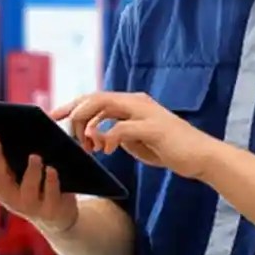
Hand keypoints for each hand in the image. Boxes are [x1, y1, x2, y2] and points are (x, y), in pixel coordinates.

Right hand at [0, 135, 78, 233]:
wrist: (58, 218)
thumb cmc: (38, 189)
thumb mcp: (23, 177)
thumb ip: (13, 161)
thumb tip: (9, 131)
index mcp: (3, 190)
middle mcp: (14, 201)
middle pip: (2, 183)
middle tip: (0, 139)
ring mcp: (33, 208)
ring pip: (27, 192)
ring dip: (30, 173)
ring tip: (34, 156)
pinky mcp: (52, 211)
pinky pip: (51, 197)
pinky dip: (51, 182)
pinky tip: (52, 168)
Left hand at [53, 91, 219, 179]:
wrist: (201, 156)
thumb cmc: (169, 149)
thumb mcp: (136, 140)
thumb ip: (116, 134)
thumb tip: (94, 137)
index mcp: (132, 103)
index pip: (95, 97)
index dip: (72, 105)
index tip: (53, 116)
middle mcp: (137, 102)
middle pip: (95, 98)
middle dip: (74, 113)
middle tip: (65, 134)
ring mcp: (146, 112)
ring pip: (105, 105)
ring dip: (89, 125)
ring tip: (87, 145)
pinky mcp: (153, 127)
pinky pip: (121, 128)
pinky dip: (107, 137)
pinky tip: (105, 150)